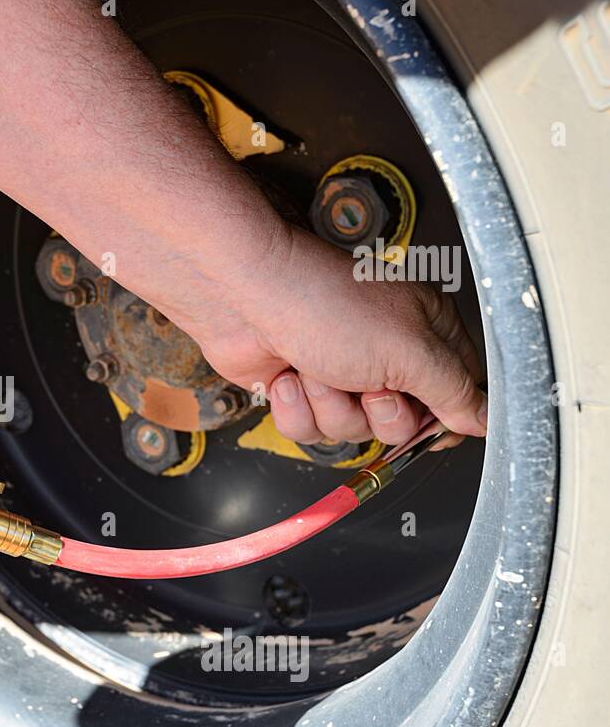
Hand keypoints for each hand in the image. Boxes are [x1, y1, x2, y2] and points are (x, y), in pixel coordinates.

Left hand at [163, 221, 487, 446]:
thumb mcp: (408, 350)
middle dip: (379, 414)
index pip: (458, 391)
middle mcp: (384, 354)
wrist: (243, 296)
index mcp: (424, 333)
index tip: (432, 424)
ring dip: (330, 407)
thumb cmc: (324, 303)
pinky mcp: (299, 388)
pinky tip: (288, 376)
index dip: (446, 417)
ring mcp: (339, 372)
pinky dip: (296, 408)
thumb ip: (452, 390)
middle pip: (402, 423)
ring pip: (351, 430)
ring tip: (317, 368)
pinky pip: (309, 429)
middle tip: (366, 384)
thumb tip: (484, 419)